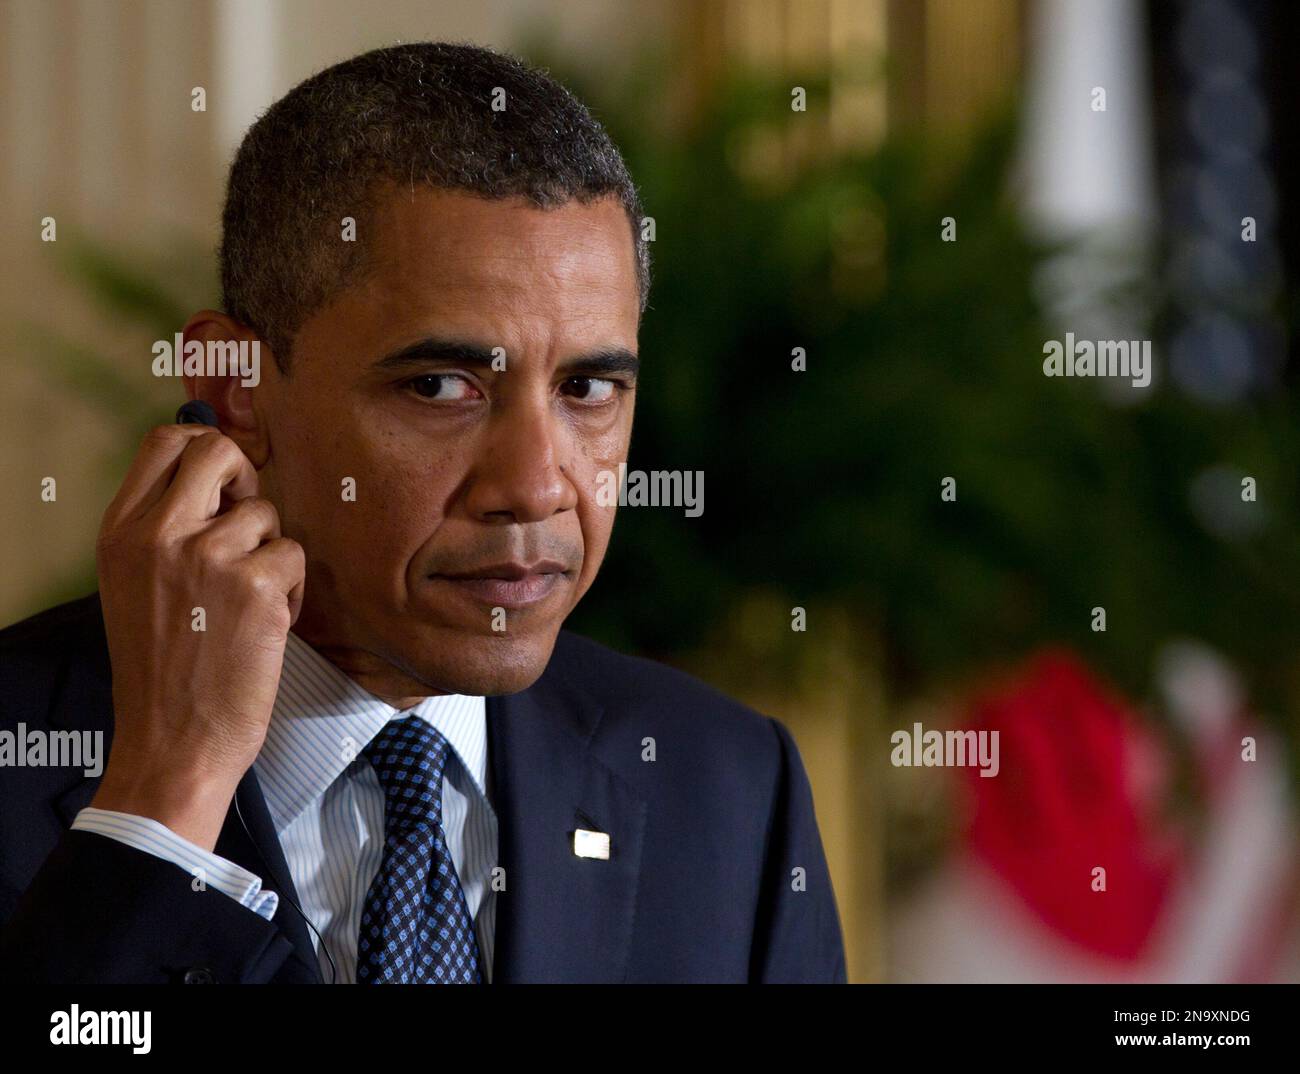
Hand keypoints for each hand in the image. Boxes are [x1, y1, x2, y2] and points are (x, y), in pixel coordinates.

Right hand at [90, 424, 304, 850]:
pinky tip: (267, 623)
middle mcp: (159, 534)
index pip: (164, 442)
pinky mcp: (256, 583)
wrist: (173, 742)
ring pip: (267, 514)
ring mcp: (208, 556)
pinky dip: (292, 588)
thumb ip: (164, 530)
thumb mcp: (134, 586)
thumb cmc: (162, 670)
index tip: (224, 485)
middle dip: (246, 477)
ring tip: (249, 601)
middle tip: (249, 522)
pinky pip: (293, 555)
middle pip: (218, 451)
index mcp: (121, 532)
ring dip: (270, 553)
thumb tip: (220, 481)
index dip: (206, 450)